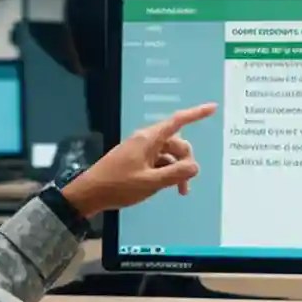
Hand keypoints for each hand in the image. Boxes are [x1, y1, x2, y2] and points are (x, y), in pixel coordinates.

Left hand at [61, 103, 216, 216]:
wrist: (89, 194)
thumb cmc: (118, 186)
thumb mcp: (150, 182)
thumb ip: (175, 174)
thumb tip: (195, 167)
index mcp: (148, 139)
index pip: (177, 121)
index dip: (196, 114)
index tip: (212, 107)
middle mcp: (146, 141)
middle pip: (176, 144)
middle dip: (186, 161)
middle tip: (186, 184)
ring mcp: (140, 151)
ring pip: (168, 155)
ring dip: (177, 170)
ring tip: (179, 191)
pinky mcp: (136, 161)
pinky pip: (158, 162)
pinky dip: (166, 172)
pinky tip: (166, 187)